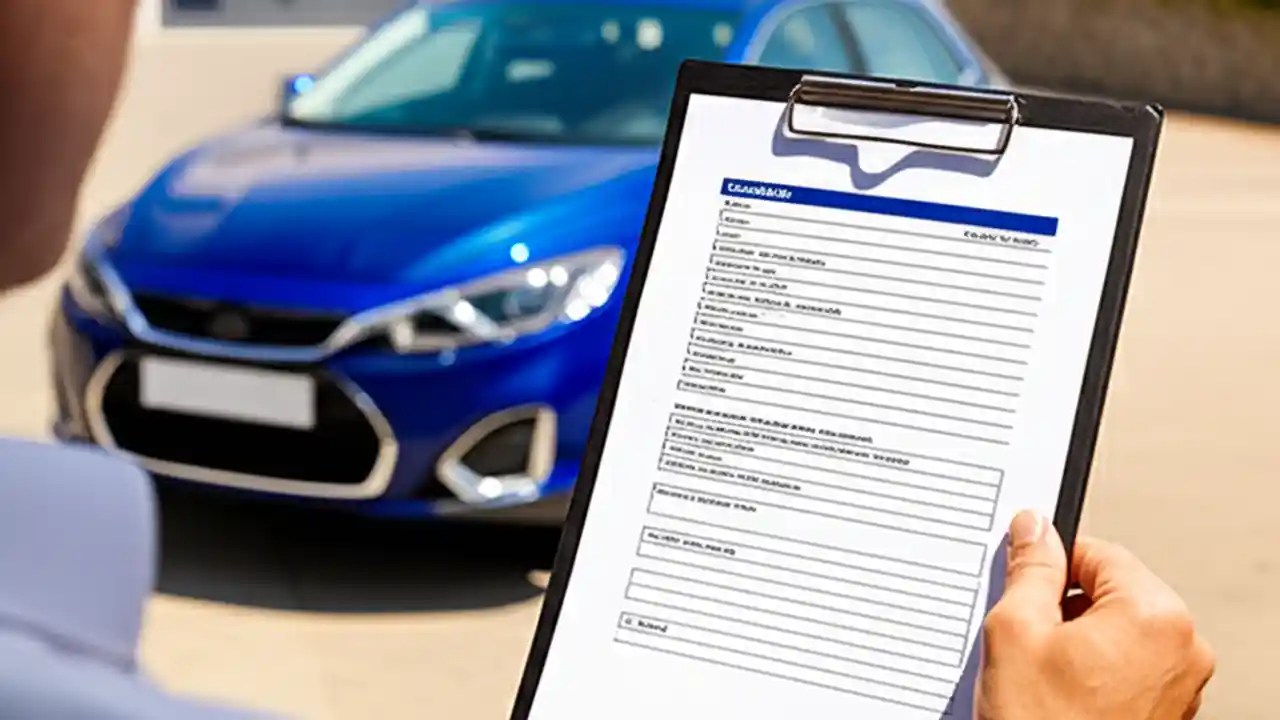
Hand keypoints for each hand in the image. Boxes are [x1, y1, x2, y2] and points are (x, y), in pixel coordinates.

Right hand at [976, 511, 1213, 718]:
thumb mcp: (1015, 631)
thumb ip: (1029, 570)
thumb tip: (1035, 529)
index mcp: (1154, 615)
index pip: (1097, 552)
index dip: (1050, 563)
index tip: (1021, 578)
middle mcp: (1181, 648)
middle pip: (1110, 592)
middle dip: (1063, 606)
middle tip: (1023, 637)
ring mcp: (1179, 685)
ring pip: (1115, 631)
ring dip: (1074, 640)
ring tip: (1038, 674)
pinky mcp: (1166, 713)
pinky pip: (1124, 668)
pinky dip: (1089, 671)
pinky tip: (1055, 693)